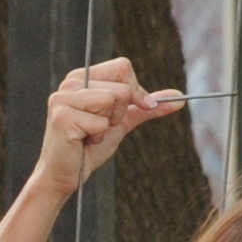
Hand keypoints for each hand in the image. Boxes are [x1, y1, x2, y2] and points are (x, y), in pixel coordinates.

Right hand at [29, 57, 183, 203]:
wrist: (65, 174)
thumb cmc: (89, 146)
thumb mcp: (122, 122)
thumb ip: (146, 107)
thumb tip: (179, 97)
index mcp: (82, 77)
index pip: (123, 66)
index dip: (136, 91)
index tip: (135, 109)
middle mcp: (70, 82)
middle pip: (122, 86)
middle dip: (121, 112)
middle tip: (101, 127)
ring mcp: (63, 98)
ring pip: (113, 100)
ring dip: (109, 124)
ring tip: (91, 133)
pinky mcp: (63, 117)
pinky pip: (102, 123)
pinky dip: (98, 137)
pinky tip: (83, 141)